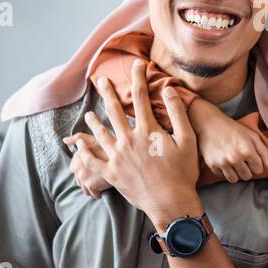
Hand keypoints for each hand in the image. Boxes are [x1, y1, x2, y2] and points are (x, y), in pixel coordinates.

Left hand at [61, 132, 110, 196]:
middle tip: (99, 176)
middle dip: (88, 179)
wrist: (127, 161)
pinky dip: (98, 193)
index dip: (84, 168)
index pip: (73, 167)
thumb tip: (64, 140)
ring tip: (103, 182)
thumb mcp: (96, 139)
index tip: (94, 169)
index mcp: (78, 154)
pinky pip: (92, 194)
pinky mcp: (90, 185)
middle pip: (78, 178)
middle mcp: (77, 165)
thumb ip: (80, 137)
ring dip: (92, 187)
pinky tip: (105, 187)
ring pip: (84, 188)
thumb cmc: (112, 147)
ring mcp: (83, 175)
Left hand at [75, 60, 200, 226]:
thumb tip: (168, 90)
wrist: (171, 202)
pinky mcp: (111, 174)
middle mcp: (128, 140)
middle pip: (114, 110)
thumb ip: (177, 113)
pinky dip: (84, 151)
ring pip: (100, 134)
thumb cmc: (182, 172)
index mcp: (147, 130)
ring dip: (93, 121)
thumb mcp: (187, 140)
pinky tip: (79, 145)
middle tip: (101, 81)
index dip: (138, 77)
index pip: (140, 97)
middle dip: (107, 92)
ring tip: (89, 114)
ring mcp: (117, 157)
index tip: (137, 65)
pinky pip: (92, 160)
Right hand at [197, 116, 267, 182]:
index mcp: (247, 150)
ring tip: (233, 162)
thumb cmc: (233, 129)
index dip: (257, 164)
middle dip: (247, 170)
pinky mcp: (212, 165)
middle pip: (247, 176)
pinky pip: (222, 176)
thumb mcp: (252, 136)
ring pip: (234, 179)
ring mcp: (223, 162)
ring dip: (235, 173)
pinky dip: (223, 170)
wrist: (209, 123)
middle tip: (241, 160)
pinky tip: (223, 160)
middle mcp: (235, 158)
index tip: (252, 159)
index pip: (258, 169)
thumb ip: (264, 152)